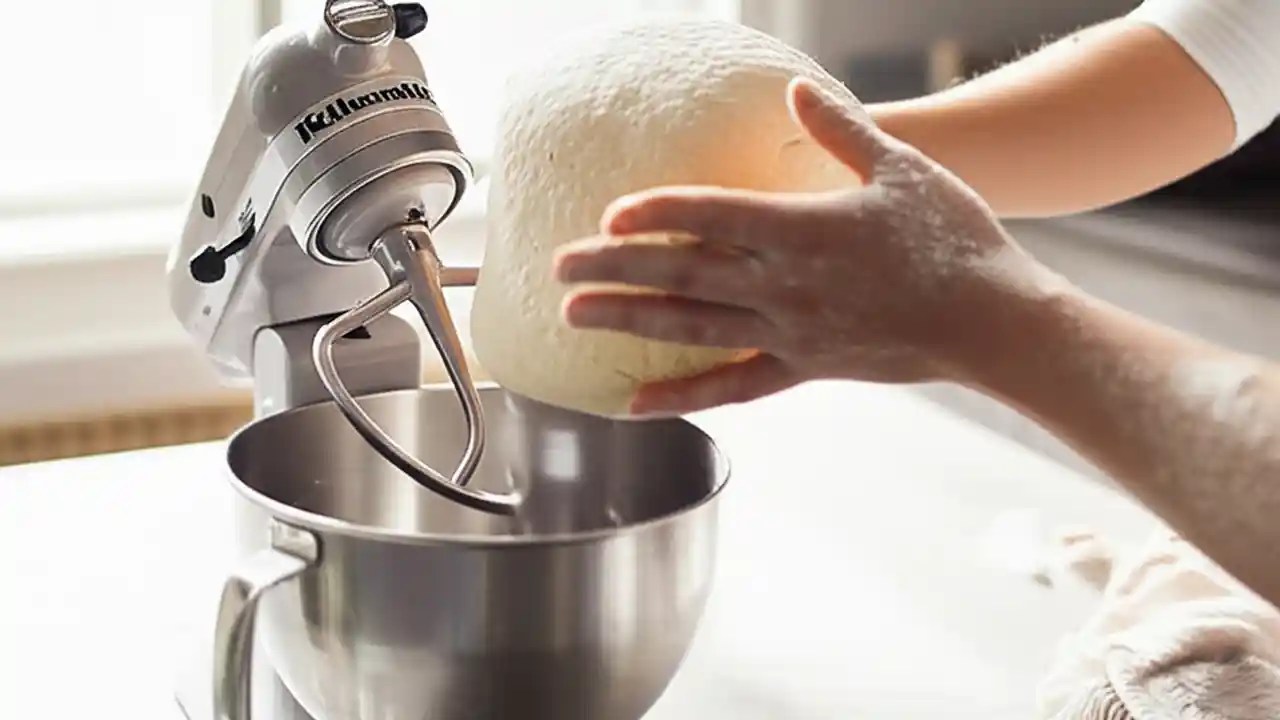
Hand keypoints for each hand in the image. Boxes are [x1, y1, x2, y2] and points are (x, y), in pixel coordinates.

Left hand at [553, 77, 1062, 416]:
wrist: (996, 323)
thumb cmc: (956, 238)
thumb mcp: (901, 169)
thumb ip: (842, 130)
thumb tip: (795, 92)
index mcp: (804, 228)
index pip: (711, 216)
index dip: (656, 213)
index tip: (607, 215)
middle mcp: (785, 284)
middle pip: (683, 273)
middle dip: (614, 269)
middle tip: (556, 268)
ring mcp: (791, 331)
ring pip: (694, 326)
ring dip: (629, 320)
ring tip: (573, 317)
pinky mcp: (804, 368)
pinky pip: (733, 385)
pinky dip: (683, 395)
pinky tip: (635, 404)